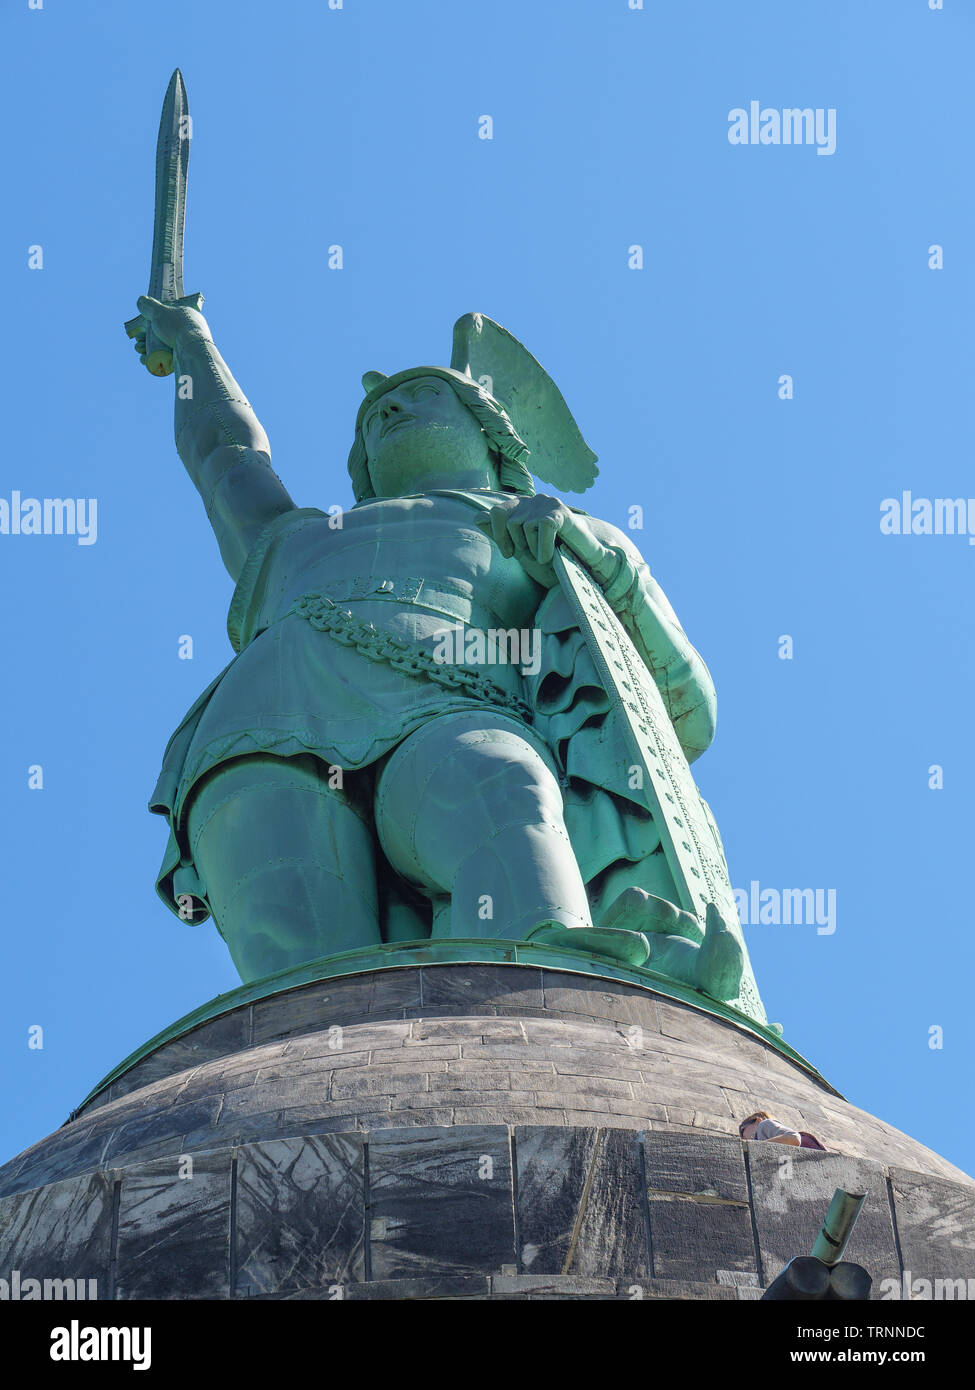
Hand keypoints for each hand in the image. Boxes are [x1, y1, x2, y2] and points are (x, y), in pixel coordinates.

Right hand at [130, 295, 210, 366]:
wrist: (192, 352)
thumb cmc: (178, 328)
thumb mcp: (161, 311)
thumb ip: (150, 305)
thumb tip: (141, 300)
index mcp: (187, 317)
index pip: (166, 318)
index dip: (150, 323)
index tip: (141, 328)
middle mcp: (188, 332)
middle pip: (161, 334)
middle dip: (145, 338)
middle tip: (138, 340)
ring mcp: (186, 347)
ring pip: (162, 348)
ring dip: (146, 348)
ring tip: (140, 349)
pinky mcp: (183, 360)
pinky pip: (166, 360)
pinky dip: (153, 360)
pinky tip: (144, 359)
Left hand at [475, 493, 604, 586]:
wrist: (582, 566)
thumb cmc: (551, 557)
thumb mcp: (521, 548)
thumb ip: (500, 533)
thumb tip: (478, 517)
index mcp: (521, 507)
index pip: (495, 513)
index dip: (498, 535)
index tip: (510, 554)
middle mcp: (533, 500)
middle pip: (506, 518)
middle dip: (513, 542)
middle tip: (527, 556)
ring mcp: (547, 504)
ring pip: (523, 525)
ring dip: (532, 548)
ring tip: (545, 556)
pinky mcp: (560, 512)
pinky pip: (542, 527)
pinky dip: (543, 547)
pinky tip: (549, 558)